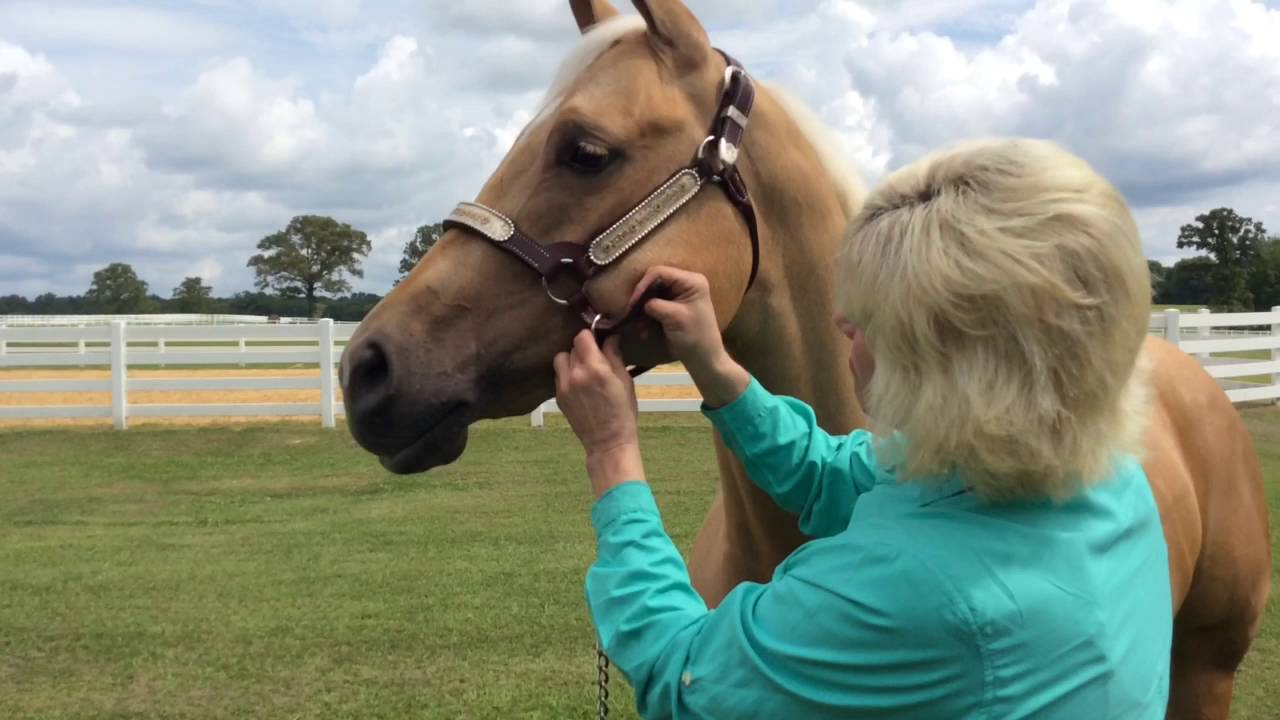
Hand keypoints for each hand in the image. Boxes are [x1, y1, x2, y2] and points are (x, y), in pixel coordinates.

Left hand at [554, 331, 644, 496]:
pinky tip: (580, 385)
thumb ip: (614, 356)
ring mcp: (563, 386)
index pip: (582, 337)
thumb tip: (610, 337)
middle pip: (573, 347)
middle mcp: (575, 374)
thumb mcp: (625, 381)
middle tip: (596, 359)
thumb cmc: (623, 411)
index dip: (591, 336)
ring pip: (561, 359)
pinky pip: (559, 375)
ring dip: (572, 360)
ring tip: (584, 370)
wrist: (608, 442)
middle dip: (584, 349)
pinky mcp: (558, 397)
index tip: (599, 342)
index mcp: (595, 368)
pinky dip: (568, 374)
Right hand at [628, 266, 728, 376]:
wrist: (703, 358)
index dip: (643, 284)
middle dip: (642, 297)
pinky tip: (644, 330)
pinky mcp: (672, 305)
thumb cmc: (694, 337)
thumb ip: (656, 305)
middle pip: (654, 281)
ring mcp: (678, 294)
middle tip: (630, 312)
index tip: (633, 302)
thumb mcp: (675, 318)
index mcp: (691, 281)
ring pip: (652, 294)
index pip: (660, 272)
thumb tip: (640, 302)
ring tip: (638, 325)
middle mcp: (685, 283)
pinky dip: (647, 316)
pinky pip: (654, 304)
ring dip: (643, 309)